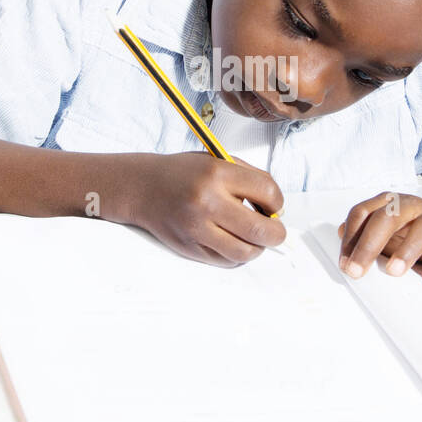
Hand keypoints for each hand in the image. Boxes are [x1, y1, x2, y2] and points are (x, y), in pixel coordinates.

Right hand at [124, 153, 285, 267]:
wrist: (143, 188)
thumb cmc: (184, 174)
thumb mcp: (217, 161)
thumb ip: (249, 178)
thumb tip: (276, 207)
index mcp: (217, 174)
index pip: (267, 192)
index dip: (278, 202)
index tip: (275, 206)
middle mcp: (206, 201)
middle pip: (260, 229)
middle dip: (276, 233)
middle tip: (274, 230)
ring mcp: (196, 228)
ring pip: (245, 252)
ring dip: (258, 248)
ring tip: (254, 238)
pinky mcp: (189, 247)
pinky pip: (226, 261)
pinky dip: (237, 255)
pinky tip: (233, 241)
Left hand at [336, 192, 421, 290]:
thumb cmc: (414, 229)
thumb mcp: (388, 228)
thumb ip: (364, 230)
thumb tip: (340, 233)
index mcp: (391, 203)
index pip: (363, 213)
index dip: (351, 238)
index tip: (345, 264)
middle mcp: (414, 207)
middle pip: (388, 218)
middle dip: (369, 244)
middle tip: (356, 271)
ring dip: (408, 249)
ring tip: (394, 271)